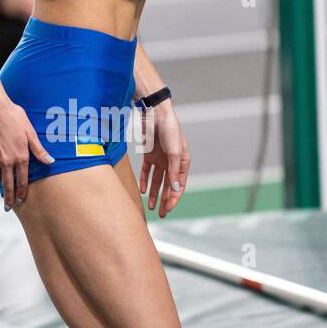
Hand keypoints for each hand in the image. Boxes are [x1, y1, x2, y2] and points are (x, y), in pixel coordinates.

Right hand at [0, 89, 54, 210]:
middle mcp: (6, 161)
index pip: (22, 180)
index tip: (21, 201)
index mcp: (20, 157)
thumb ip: (39, 150)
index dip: (21, 192)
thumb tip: (50, 161)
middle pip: (7, 184)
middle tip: (8, 208)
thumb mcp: (31, 133)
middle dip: (8, 198)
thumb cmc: (14, 117)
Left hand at [138, 102, 188, 217]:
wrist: (155, 113)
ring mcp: (160, 159)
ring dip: (154, 194)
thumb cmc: (169, 130)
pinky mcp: (149, 155)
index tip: (168, 208)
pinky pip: (147, 171)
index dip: (174, 198)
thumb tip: (175, 190)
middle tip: (161, 214)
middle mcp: (172, 162)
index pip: (179, 185)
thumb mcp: (174, 152)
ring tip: (150, 207)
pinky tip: (143, 190)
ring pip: (157, 181)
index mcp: (183, 162)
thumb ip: (174, 171)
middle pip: (169, 186)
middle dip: (165, 200)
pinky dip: (145, 181)